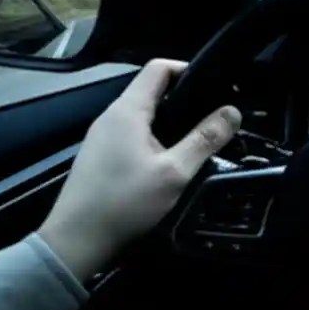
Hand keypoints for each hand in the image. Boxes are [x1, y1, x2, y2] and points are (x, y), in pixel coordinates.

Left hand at [39, 59, 241, 282]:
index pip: (158, 68)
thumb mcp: (174, 172)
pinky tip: (170, 160)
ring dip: (171, 121)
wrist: (76, 241)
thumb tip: (232, 111)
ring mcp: (103, 136)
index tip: (215, 87)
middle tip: (214, 118)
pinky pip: (134, 134)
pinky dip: (156, 137)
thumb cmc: (125, 202)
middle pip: (152, 91)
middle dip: (185, 98)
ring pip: (144, 115)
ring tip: (198, 139)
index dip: (188, 69)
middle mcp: (112, 116)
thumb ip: (205, 139)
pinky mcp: (101, 156)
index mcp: (128, 110)